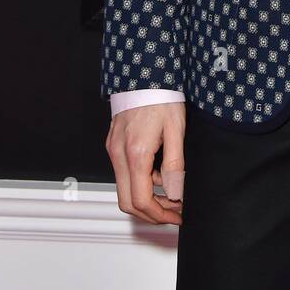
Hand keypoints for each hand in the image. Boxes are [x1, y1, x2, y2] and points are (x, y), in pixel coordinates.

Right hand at [105, 102, 185, 225]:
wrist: (145, 74)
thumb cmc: (162, 97)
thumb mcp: (176, 131)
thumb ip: (174, 166)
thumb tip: (175, 193)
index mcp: (135, 154)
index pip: (141, 201)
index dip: (160, 215)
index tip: (177, 216)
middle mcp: (119, 154)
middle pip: (127, 202)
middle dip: (151, 213)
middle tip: (174, 211)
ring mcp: (113, 149)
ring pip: (124, 188)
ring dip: (147, 196)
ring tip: (171, 188)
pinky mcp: (113, 144)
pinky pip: (124, 172)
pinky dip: (140, 180)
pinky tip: (159, 171)